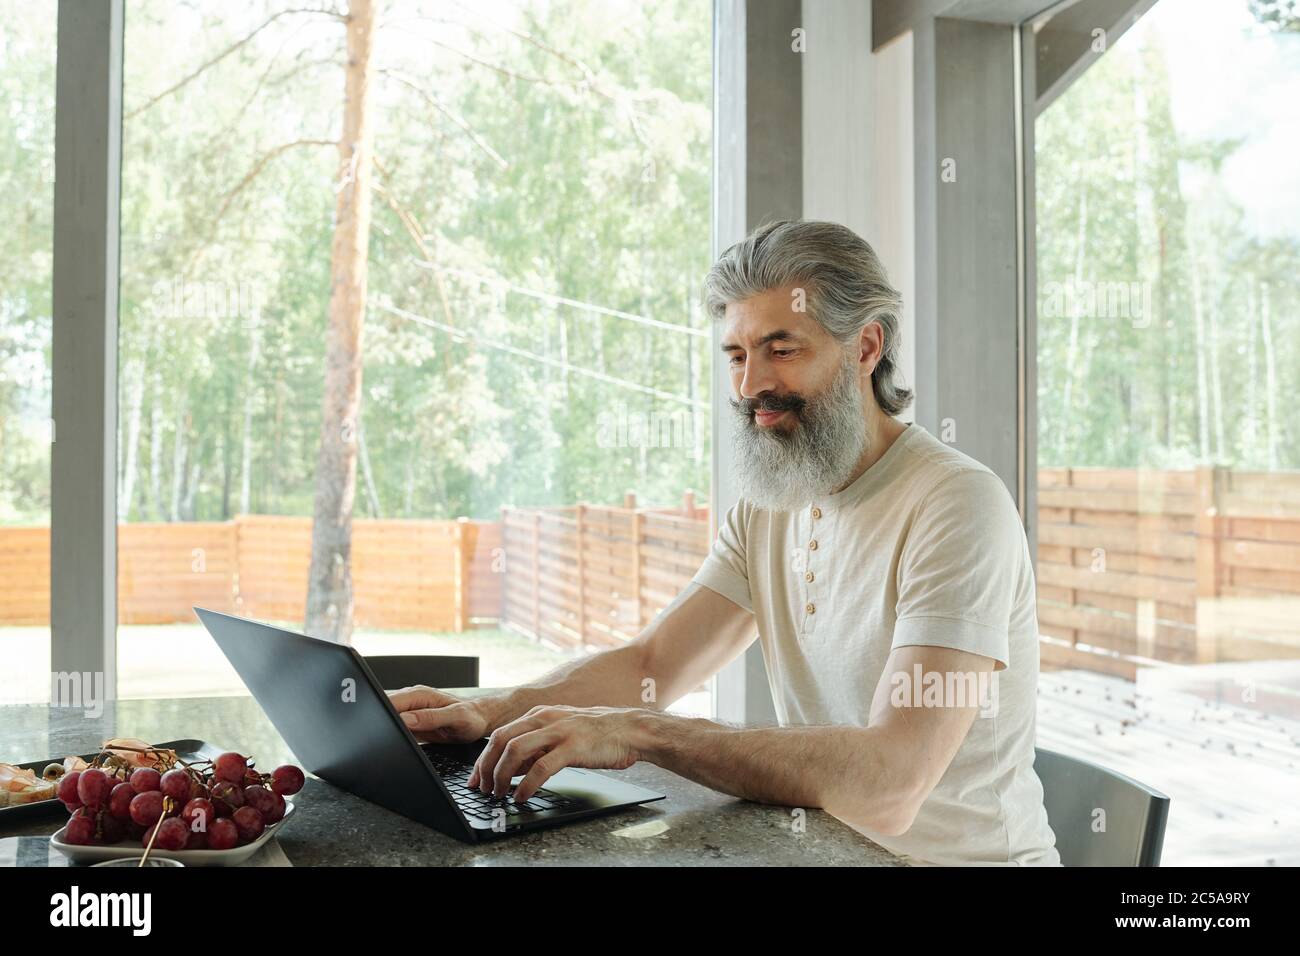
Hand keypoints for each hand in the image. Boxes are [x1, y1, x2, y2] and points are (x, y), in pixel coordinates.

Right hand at [386, 685, 497, 743]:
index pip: (391, 702)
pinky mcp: (412, 722)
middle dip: (381, 722)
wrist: (480, 720)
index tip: (381, 728)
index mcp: (420, 695)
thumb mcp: (455, 717)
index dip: (382, 714)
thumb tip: (406, 719)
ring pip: (389, 718)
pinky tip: (399, 742)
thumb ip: (431, 718)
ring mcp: (411, 711)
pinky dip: (394, 734)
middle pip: (385, 709)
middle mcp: (413, 700)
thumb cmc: (472, 717)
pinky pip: (397, 727)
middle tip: (387, 738)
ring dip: (386, 728)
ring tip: (395, 740)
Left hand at [468, 705, 650, 803]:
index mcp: (538, 714)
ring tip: (499, 793)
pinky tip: (522, 796)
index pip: (499, 734)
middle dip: (486, 767)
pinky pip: (541, 767)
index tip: (476, 778)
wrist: (628, 729)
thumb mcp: (559, 735)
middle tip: (482, 789)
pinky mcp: (573, 747)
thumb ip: (535, 748)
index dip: (483, 758)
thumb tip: (511, 769)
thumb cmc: (595, 734)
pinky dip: (526, 785)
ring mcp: (558, 731)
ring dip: (502, 775)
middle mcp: (544, 718)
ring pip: (515, 751)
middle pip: (501, 740)